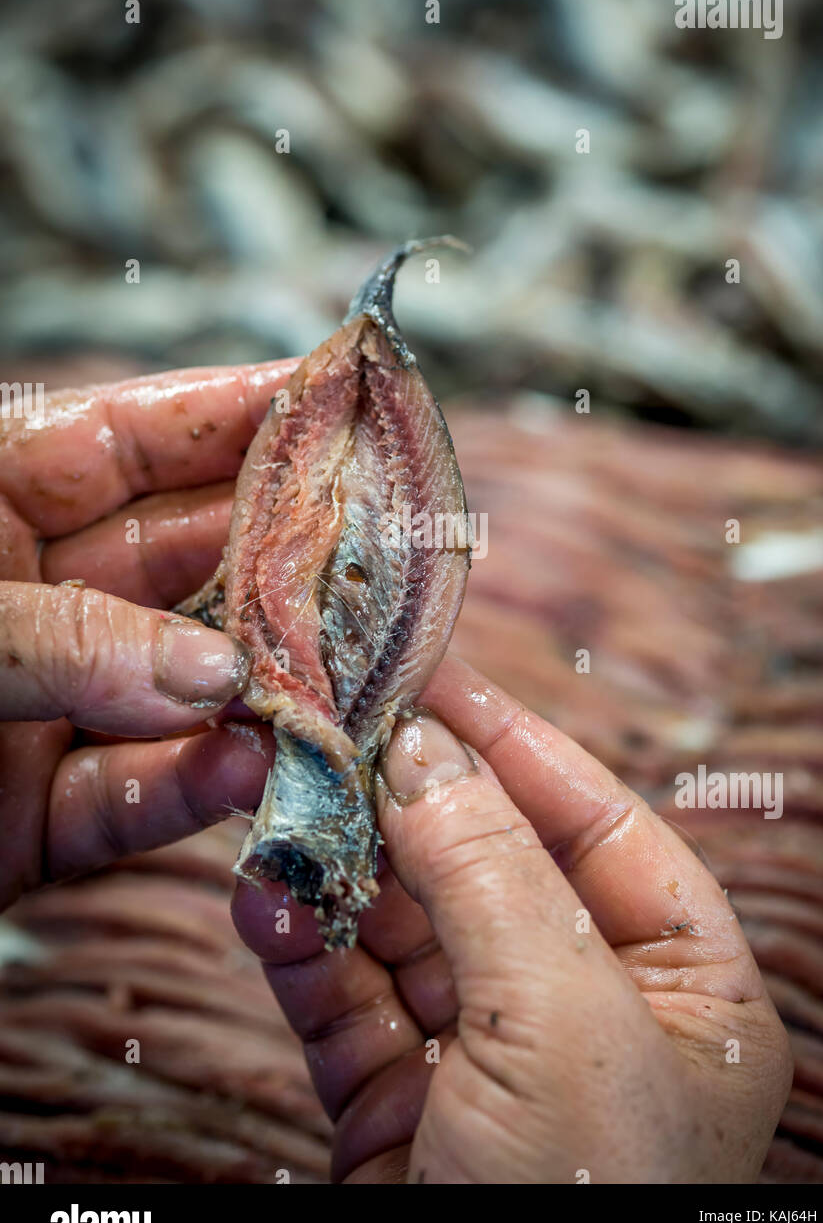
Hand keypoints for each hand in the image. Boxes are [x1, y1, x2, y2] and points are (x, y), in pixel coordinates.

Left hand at [0, 361, 295, 910]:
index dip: (240, 412)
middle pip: (184, 561)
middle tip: (386, 553)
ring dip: (260, 685)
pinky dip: (193, 789)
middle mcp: (29, 597)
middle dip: (283, 559)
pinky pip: (134, 800)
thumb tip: (212, 678)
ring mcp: (41, 709)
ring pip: (182, 687)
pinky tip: (248, 767)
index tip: (341, 399)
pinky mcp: (34, 823)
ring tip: (336, 675)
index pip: (135, 436)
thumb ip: (57, 640)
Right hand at [233, 655, 792, 1183]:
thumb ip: (491, 871)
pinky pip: (347, 1007)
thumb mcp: (562, 1020)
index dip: (519, 747)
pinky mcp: (400, 1116)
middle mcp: (591, 1020)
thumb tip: (424, 750)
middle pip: (490, 870)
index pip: (602, 828)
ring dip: (342, 871)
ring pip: (406, 932)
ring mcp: (489, 1068)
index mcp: (687, 993)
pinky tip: (267, 903)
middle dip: (408, 803)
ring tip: (280, 805)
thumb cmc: (587, 1208)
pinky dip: (304, 952)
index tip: (436, 677)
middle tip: (331, 726)